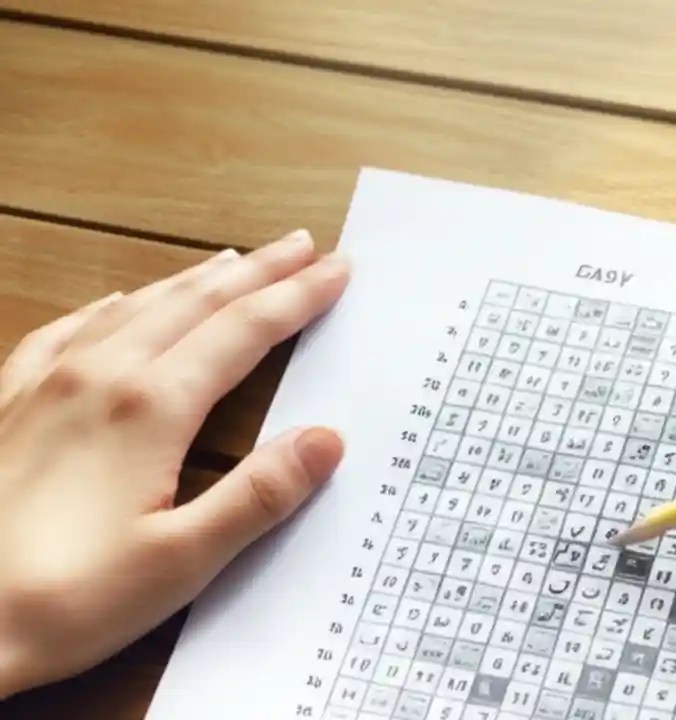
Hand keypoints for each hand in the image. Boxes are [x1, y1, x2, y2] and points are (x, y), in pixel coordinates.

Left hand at [0, 230, 349, 697]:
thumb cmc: (61, 600)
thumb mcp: (182, 561)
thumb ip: (259, 495)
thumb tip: (325, 440)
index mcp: (150, 408)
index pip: (245, 332)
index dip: (297, 297)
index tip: (337, 271)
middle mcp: (99, 377)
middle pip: (197, 302)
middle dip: (259, 271)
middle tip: (303, 245)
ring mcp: (45, 384)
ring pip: (136, 305)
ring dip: (194, 278)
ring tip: (233, 260)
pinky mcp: (6, 403)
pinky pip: (67, 330)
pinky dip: (110, 306)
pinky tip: (116, 302)